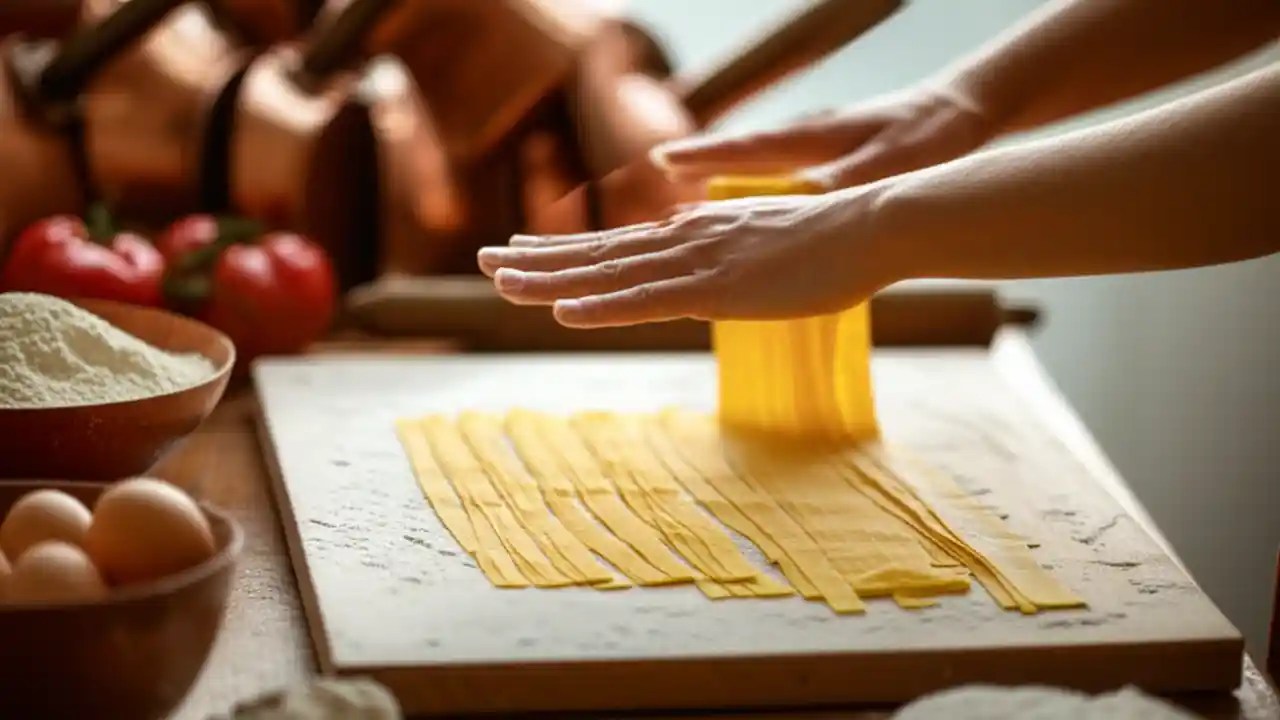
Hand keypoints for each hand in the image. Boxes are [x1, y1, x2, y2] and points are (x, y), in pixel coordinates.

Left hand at [476, 187, 898, 327]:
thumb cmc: (833, 241)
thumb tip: (717, 273)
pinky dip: (602, 308)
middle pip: (596, 253)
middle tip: (482, 257)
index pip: (616, 244)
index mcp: (695, 234)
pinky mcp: (718, 290)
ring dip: (551, 280)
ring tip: (499, 282)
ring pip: (608, 275)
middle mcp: (684, 242)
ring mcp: (698, 264)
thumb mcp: (769, 247)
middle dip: (536, 258)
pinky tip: (563, 313)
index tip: (522, 250)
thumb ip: (734, 258)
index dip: (564, 249)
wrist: (871, 226)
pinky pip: (648, 303)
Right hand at [651, 84, 992, 189]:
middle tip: (658, 167)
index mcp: (813, 138)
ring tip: (686, 187)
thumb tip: (805, 201)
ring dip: (724, 174)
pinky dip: (756, 186)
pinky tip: (751, 203)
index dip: (704, 156)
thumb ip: (846, 186)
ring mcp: (819, 147)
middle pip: (739, 153)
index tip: (664, 159)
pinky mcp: (834, 159)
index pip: (746, 147)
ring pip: (758, 164)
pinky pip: (780, 175)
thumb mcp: (889, 166)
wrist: (963, 112)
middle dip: (698, 161)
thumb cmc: (929, 136)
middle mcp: (806, 139)